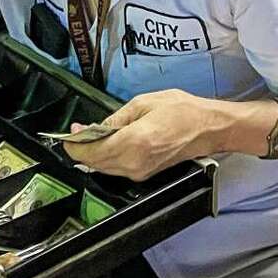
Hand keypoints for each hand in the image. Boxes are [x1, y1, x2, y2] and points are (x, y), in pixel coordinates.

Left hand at [62, 88, 216, 181]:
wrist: (208, 128)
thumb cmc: (182, 111)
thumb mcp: (144, 103)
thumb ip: (116, 118)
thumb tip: (93, 128)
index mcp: (133, 143)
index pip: (90, 152)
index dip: (74, 144)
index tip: (69, 134)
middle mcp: (133, 163)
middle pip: (93, 163)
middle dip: (81, 148)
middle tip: (78, 132)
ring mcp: (140, 172)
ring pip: (103, 168)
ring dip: (93, 154)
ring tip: (92, 135)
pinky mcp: (145, 174)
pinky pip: (117, 169)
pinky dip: (107, 158)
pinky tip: (109, 143)